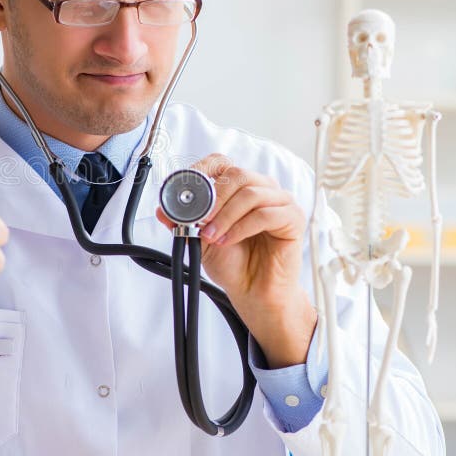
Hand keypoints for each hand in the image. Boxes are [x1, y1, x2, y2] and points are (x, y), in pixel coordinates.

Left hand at [156, 154, 314, 367]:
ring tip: (212, 236)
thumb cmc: (232, 263)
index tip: (186, 186)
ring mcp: (280, 202)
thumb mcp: (199, 240)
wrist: (252, 292)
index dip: (203, 169)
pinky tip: (228, 240)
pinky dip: (242, 227)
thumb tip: (162, 209)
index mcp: (240, 187)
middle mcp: (262, 188)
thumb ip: (183, 223)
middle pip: (237, 175)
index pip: (222, 163)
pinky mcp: (293, 219)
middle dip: (214, 198)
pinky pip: (266, 214)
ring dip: (226, 216)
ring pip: (251, 194)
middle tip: (201, 221)